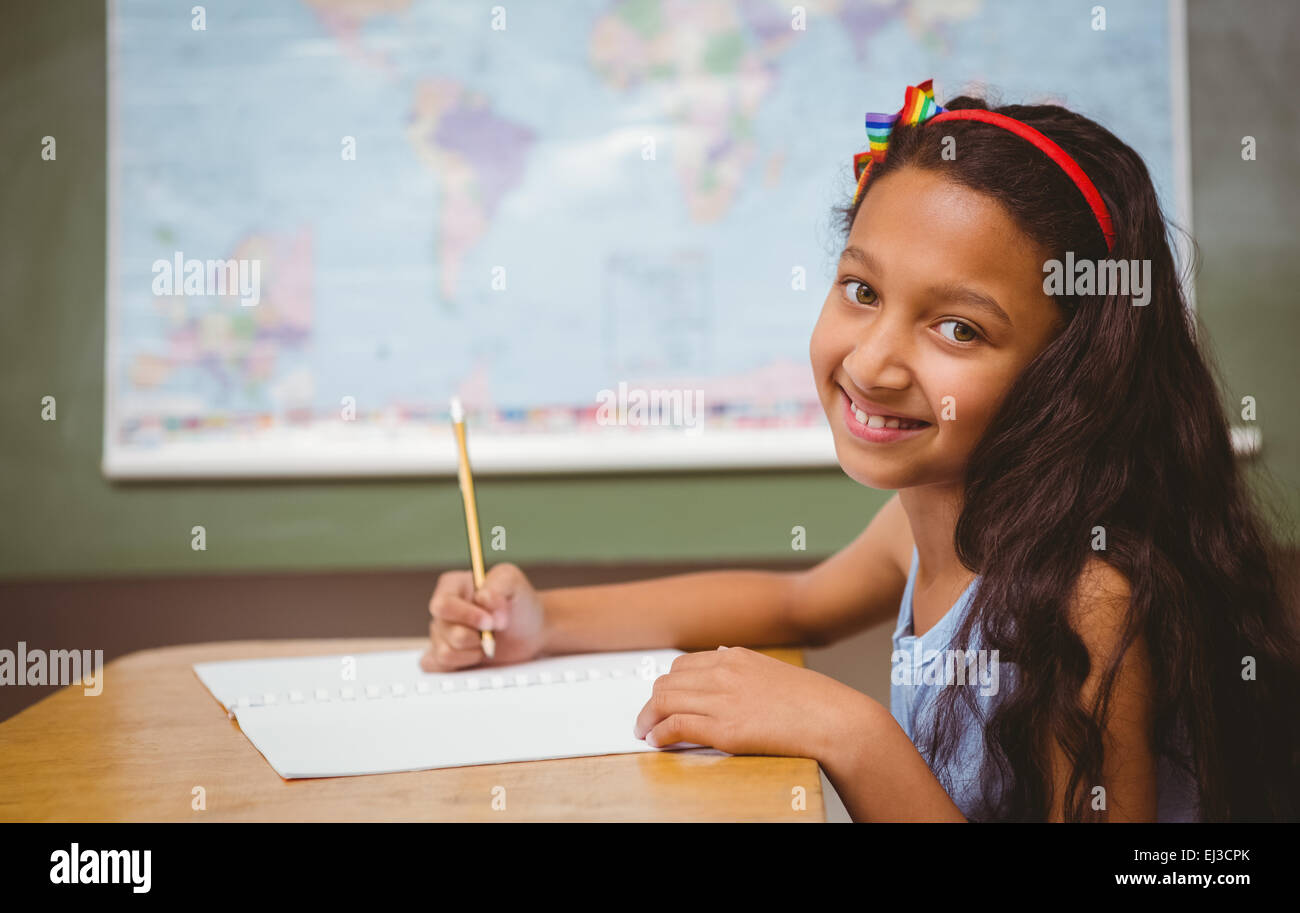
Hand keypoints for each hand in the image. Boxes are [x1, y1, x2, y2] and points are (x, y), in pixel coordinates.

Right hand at [420, 562, 546, 671]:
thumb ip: (498, 584)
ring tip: (488, 643)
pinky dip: (462, 665)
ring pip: (444, 653)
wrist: (530, 632)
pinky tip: (477, 656)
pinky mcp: (444, 657)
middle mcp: (443, 611)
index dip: (466, 615)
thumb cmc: (518, 603)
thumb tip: (482, 599)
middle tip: (494, 633)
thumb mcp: (513, 582)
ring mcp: (441, 635)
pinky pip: (438, 667)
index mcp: (453, 586)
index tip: (490, 622)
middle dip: (475, 637)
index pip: (443, 604)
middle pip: (444, 631)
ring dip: (473, 652)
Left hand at [632, 646, 865, 760]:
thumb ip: (743, 670)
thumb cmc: (812, 703)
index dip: (667, 685)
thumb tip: (717, 660)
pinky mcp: (724, 728)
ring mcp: (723, 699)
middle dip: (651, 702)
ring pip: (664, 702)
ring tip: (645, 732)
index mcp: (736, 657)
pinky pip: (675, 726)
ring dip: (648, 719)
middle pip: (667, 682)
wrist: (835, 721)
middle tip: (646, 719)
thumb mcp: (772, 672)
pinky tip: (657, 742)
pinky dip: (659, 734)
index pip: (683, 665)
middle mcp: (724, 672)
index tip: (661, 700)